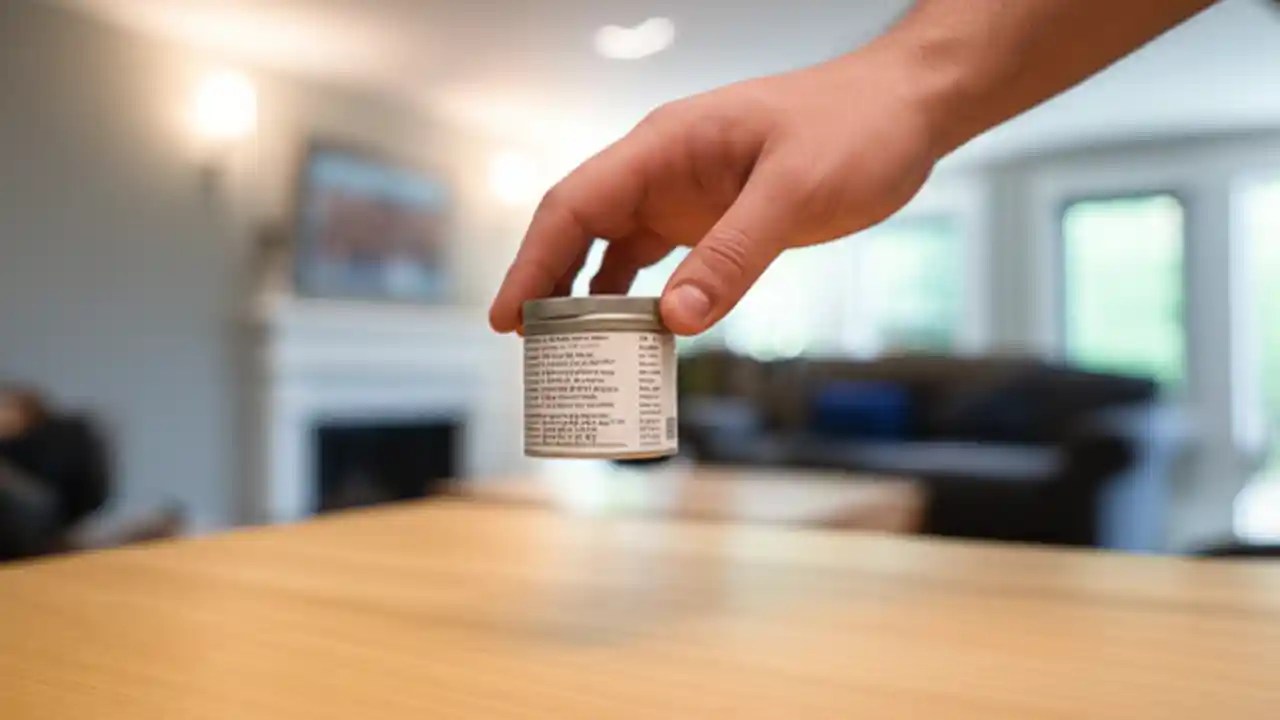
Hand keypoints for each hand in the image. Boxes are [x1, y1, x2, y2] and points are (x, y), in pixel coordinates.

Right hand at [489, 48, 941, 335]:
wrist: (905, 109)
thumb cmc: (855, 129)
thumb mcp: (796, 192)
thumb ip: (735, 254)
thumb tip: (673, 321)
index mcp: (664, 145)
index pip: (575, 203)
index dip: (534, 261)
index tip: (508, 315)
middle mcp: (662, 169)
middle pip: (579, 227)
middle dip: (546, 285)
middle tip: (524, 347)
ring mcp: (684, 193)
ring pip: (611, 248)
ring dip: (585, 296)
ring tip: (565, 351)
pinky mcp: (711, 216)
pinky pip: (655, 261)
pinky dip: (636, 299)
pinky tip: (630, 333)